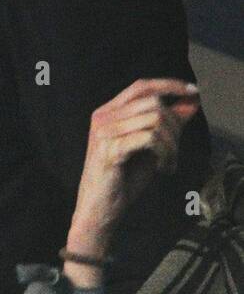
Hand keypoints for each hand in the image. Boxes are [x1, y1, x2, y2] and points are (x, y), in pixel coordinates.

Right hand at [64, 78, 200, 285]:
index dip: (169, 85)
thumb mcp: (150, 147)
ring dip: (172, 144)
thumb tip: (191, 103)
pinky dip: (165, 154)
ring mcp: (104, 133)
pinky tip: (163, 169)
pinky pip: (150, 139)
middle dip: (175, 125)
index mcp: (108, 112)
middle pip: (153, 104)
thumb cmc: (123, 178)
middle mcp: (103, 118)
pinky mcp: (111, 150)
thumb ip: (167, 124)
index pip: (141, 87)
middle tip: (175, 151)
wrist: (100, 208)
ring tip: (169, 163)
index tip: (193, 91)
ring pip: (155, 121)